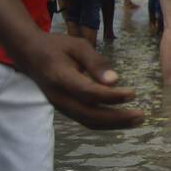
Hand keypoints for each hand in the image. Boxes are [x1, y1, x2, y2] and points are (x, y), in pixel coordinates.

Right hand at [15, 32, 144, 129]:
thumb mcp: (77, 46)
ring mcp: (60, 106)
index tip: (133, 93)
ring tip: (137, 120)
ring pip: (88, 122)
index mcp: (60, 77)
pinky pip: (86, 120)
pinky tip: (122, 119)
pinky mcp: (65, 109)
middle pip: (90, 114)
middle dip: (117, 118)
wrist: (29, 54)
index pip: (88, 93)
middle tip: (141, 115)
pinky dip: (105, 123)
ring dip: (114, 124)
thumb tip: (115, 80)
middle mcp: (59, 97)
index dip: (111, 96)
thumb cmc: (56, 46)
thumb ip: (96, 62)